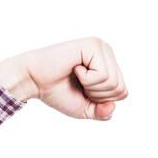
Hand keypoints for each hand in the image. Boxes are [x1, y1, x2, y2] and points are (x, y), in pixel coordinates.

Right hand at [0, 37, 128, 119]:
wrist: (34, 81)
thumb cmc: (57, 92)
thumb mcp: (85, 109)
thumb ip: (102, 112)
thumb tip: (113, 107)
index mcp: (108, 65)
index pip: (123, 93)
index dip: (102, 101)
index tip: (83, 90)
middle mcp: (107, 53)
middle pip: (120, 88)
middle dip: (97, 95)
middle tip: (79, 84)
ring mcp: (100, 47)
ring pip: (113, 82)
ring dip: (91, 87)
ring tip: (76, 75)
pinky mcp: (93, 45)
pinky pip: (103, 75)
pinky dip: (87, 80)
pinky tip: (75, 68)